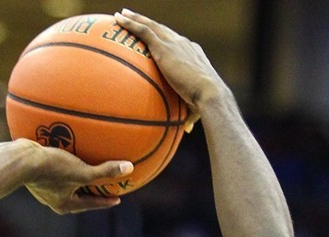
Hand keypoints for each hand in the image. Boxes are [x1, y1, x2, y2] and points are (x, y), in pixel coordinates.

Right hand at [22, 142, 133, 214]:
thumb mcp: (82, 171)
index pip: (92, 204)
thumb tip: (129, 169)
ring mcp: (44, 190)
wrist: (20, 161)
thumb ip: (105, 171)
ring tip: (87, 173)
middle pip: (79, 198)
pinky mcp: (37, 177)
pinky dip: (66, 170)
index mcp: (66, 205)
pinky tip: (67, 158)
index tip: (117, 199)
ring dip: (78, 181)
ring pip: (67, 186)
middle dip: (92, 192)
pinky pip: (57, 174)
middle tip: (104, 187)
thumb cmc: (52, 169)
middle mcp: (55, 201)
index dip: (106, 201)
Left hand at [114, 9, 228, 131]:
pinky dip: (131, 24)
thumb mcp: (195, 107)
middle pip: (162, 30)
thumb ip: (189, 114)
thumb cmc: (205, 104)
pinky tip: (118, 19)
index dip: (165, 39)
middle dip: (148, 22)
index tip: (156, 38)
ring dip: (136, 18)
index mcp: (193, 55)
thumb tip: (186, 129)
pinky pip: (144, 31)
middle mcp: (184, 44)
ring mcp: (174, 43)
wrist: (210, 94)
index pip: (176, 44)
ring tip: (122, 14)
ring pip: (151, 26)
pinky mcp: (165, 47)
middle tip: (134, 17)